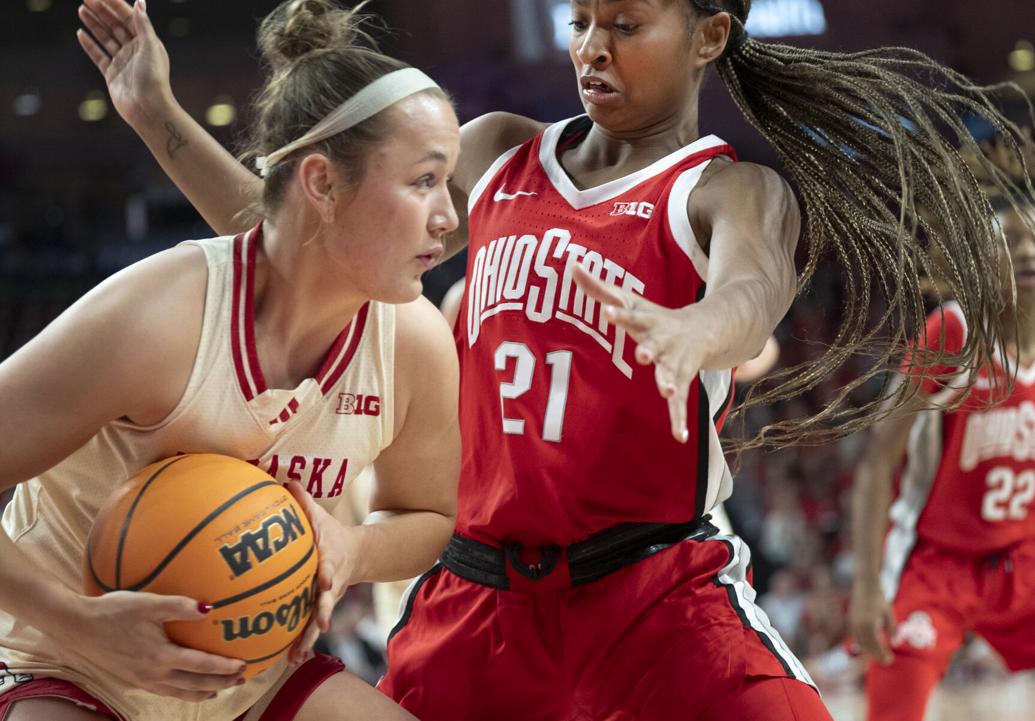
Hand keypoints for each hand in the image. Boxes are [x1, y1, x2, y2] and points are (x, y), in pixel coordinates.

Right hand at [57, 591, 244, 700]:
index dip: (225, 668)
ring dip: (203, 692)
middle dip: (221, 683)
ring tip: (219, 690)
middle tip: (241, 679)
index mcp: (161, 656)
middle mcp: (154, 674)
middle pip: (195, 685)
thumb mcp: (148, 603)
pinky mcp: (131, 679)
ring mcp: (141, 680)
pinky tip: (184, 687)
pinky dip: (182, 692)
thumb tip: (210, 608)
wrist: (76, 627)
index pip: (202, 666)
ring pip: (180, 693)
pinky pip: (164, 691)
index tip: (244, 666)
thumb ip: (179, 606)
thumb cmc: (113, 611)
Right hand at [76, 0, 171, 127]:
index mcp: (147, 42)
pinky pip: (99, 56)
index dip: (114, 5)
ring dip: (94, 24)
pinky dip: (90, 45)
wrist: (148, 109)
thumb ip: (143, 24)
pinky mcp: (113, 74)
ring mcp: (123, 62)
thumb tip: (140, 1)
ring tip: (81, 10)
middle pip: (116, 26)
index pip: (128, 18)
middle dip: (101, 12)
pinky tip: (81, 33)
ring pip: (106, 38)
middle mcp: (135, 51)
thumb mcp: (150, 47)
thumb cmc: (153, 78)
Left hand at [285, 481, 359, 662]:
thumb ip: (303, 500)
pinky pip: (311, 628)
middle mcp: (330, 581)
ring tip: (296, 657)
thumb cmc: (331, 532)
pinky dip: (302, 643)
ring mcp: (327, 598)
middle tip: (321, 626)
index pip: (329, 566)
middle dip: (324, 612)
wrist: (357, 554)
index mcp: (330, 558)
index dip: (328, 574)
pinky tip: (290, 661)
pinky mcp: (320, 609)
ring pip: (318, 620)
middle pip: (327, 599)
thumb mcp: (320, 515)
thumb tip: (285, 480)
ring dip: (309, 638)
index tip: (325, 583)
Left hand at [573, 263, 706, 442]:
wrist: (704, 330)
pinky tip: (679, 437)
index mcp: (645, 322)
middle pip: (654, 346)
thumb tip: (571, 264)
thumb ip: (598, 287)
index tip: (607, 311)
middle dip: (650, 351)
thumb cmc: (654, 318)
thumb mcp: (628, 301)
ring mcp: (674, 363)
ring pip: (672, 374)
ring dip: (670, 382)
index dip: (618, 313)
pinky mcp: (682, 382)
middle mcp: (662, 342)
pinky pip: (680, 404)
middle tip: (643, 355)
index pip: (629, 315)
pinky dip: (680, 420)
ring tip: (667, 391)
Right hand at [849, 585, 896, 664]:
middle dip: (877, 655)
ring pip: (860, 643)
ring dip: (870, 651)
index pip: (875, 646)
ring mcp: (853, 624)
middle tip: (888, 660)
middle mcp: (858, 627)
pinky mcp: (850, 621)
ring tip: (881, 654)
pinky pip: (857, 637)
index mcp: (869, 625)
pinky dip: (864, 643)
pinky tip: (872, 645)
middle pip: (867, 647)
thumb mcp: (889, 614)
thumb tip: (894, 644)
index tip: (890, 660)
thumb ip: (892, 629)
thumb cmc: (879, 598)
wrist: (865, 585)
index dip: (883, 655)